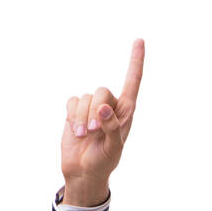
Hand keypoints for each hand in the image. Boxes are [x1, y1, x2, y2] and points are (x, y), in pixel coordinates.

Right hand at [60, 38, 145, 201]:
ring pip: (85, 97)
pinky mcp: (74, 111)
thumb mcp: (114, 149)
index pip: (133, 81)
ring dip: (81, 117)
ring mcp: (91, 107)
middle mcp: (110, 104)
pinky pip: (72, 101)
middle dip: (95, 110)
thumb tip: (104, 107)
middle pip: (101, 90)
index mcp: (126, 111)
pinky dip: (71, 115)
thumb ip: (113, 127)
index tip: (139, 40)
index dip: (135, 61)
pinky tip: (75, 131)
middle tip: (93, 131)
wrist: (83, 170)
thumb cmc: (105, 161)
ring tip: (84, 136)